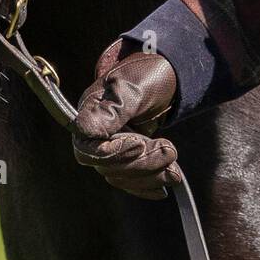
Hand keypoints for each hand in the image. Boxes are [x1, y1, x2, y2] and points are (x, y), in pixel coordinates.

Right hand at [72, 38, 179, 198]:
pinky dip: (148, 185)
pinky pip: (130, 179)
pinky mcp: (125, 156)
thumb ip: (112, 108)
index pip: (87, 149)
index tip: (140, 145)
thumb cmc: (148, 74)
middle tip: (170, 151)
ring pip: (121, 176)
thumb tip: (85, 130)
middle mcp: (95, 133)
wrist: (167, 73)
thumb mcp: (132, 87)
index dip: (112, 155)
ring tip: (175, 168)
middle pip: (107, 167)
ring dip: (150, 176)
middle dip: (142, 164)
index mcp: (91, 113)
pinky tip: (164, 185)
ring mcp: (110, 146)